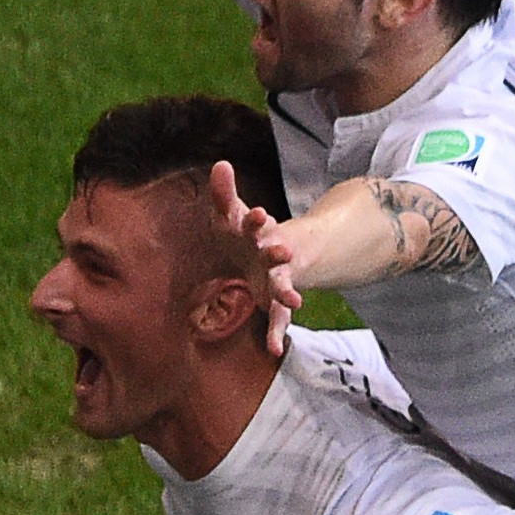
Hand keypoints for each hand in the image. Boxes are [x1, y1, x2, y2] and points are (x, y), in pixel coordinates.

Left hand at [210, 162, 302, 356]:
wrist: (268, 254)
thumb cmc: (242, 232)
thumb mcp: (230, 213)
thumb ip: (224, 193)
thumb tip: (220, 164)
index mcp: (257, 233)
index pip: (255, 223)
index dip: (255, 219)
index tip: (258, 214)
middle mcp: (271, 256)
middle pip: (275, 255)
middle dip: (278, 253)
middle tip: (283, 251)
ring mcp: (276, 279)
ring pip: (283, 287)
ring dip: (287, 293)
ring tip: (294, 302)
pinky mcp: (274, 300)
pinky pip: (277, 320)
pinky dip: (276, 334)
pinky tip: (275, 350)